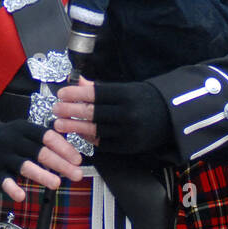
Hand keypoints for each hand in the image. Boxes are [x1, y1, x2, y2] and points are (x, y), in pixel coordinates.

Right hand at [0, 120, 84, 202]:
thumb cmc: (11, 139)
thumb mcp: (26, 132)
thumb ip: (46, 141)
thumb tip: (72, 155)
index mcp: (24, 129)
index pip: (47, 136)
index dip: (64, 148)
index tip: (78, 159)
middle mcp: (14, 141)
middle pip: (39, 152)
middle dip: (60, 164)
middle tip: (77, 174)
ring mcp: (3, 156)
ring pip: (24, 166)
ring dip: (42, 175)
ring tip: (57, 184)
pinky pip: (4, 181)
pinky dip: (12, 189)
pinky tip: (21, 196)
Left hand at [54, 79, 170, 154]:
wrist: (172, 117)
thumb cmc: (146, 98)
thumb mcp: (127, 88)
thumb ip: (102, 88)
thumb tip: (79, 82)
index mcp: (127, 95)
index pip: (96, 94)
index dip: (76, 94)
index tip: (61, 94)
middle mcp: (128, 114)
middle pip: (93, 112)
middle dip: (71, 111)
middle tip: (55, 110)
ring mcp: (129, 132)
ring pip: (96, 130)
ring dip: (75, 127)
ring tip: (59, 125)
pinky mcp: (129, 146)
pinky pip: (104, 143)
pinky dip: (90, 138)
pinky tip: (79, 134)